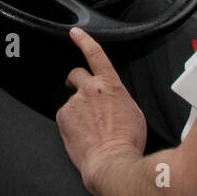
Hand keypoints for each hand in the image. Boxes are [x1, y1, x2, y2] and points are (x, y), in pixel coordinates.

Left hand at [56, 28, 146, 195]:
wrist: (112, 162)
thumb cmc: (127, 141)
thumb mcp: (133, 111)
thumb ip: (118, 98)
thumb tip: (112, 100)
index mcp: (110, 85)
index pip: (96, 55)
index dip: (85, 41)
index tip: (76, 33)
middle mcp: (90, 89)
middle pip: (76, 74)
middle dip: (76, 80)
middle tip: (82, 95)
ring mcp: (74, 103)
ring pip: (72, 101)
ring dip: (78, 111)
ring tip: (90, 130)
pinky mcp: (63, 117)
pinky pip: (65, 117)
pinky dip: (71, 124)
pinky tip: (82, 136)